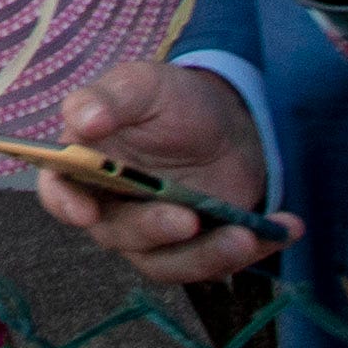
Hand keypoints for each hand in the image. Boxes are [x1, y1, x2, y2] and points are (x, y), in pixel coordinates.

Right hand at [24, 60, 285, 286]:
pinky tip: (287, 227)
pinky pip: (218, 262)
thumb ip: (110, 98)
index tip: (85, 211)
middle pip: (118, 235)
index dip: (65, 204)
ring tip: (244, 237)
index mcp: (88, 167)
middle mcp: (114, 209)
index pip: (59, 191)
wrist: (228, 118)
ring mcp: (158, 235)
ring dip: (204, 257)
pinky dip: (253, 250)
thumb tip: (83, 120)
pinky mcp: (199, 247)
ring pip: (167, 264)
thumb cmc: (172, 99)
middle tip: (187, 218)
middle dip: (152, 231)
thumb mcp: (143, 84)